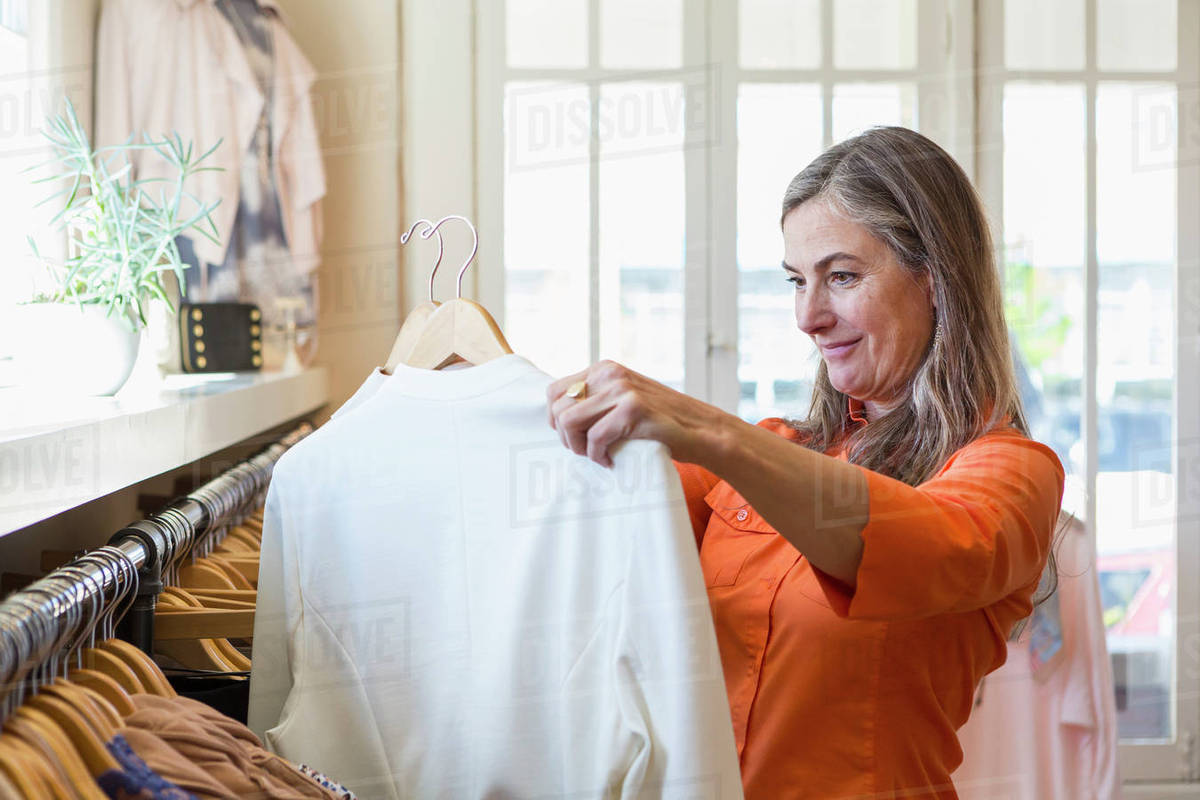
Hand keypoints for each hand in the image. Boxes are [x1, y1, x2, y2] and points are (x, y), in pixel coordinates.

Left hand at [546, 360, 728, 467]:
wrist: (701, 431)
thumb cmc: (659, 423)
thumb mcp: (623, 400)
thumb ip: (597, 400)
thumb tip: (556, 417)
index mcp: (604, 369)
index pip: (554, 391)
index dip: (555, 419)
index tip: (573, 437)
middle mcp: (610, 374)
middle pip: (558, 408)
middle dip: (566, 437)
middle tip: (586, 451)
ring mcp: (622, 390)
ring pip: (569, 421)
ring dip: (579, 447)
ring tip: (597, 455)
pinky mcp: (633, 409)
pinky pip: (594, 438)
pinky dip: (598, 456)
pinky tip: (611, 461)